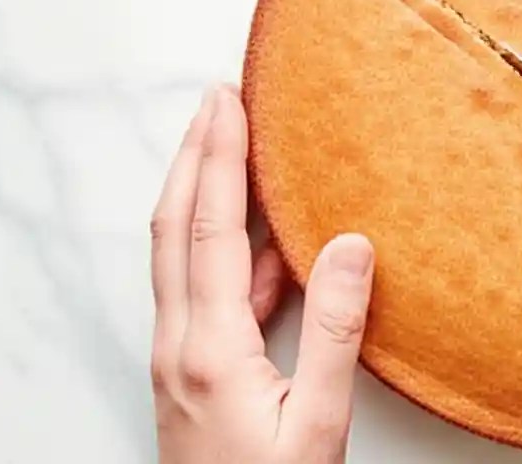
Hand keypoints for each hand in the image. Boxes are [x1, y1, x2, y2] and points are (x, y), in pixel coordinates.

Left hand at [149, 84, 374, 462]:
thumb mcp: (318, 422)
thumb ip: (333, 330)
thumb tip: (347, 244)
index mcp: (208, 348)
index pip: (206, 227)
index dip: (217, 156)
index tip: (227, 100)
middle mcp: (180, 343)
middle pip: (173, 226)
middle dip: (193, 154)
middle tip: (216, 99)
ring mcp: (180, 358)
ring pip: (180, 255)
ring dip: (201, 193)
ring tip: (235, 148)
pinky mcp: (192, 373)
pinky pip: (202, 292)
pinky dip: (225, 250)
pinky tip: (264, 244)